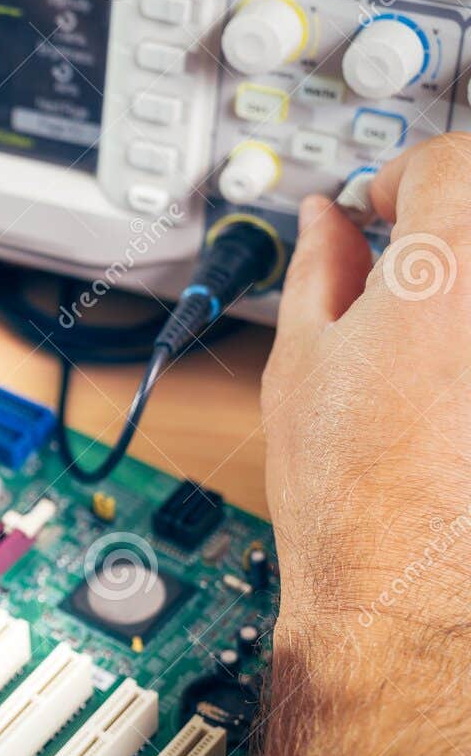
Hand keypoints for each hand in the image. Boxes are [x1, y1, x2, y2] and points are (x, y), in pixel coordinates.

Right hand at [263, 133, 470, 661]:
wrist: (410, 593)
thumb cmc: (354, 496)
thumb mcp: (301, 363)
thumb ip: (319, 270)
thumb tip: (324, 225)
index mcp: (450, 266)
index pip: (447, 163)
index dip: (403, 179)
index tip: (380, 210)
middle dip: (449, 222)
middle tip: (407, 259)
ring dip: (465, 293)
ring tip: (433, 337)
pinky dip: (470, 351)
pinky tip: (452, 388)